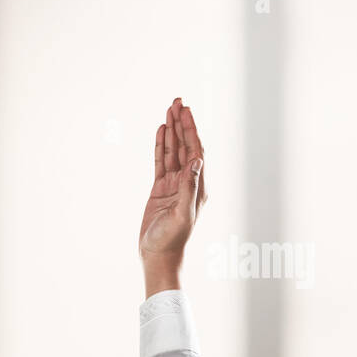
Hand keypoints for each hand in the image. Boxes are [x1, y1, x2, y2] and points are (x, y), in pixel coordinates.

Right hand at [138, 98, 206, 290]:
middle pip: (185, 145)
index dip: (191, 130)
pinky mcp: (160, 189)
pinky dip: (161, 146)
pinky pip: (161, 162)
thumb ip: (189, 187)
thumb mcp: (183, 214)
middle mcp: (188, 181)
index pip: (195, 151)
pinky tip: (160, 131)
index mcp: (198, 185)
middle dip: (182, 123)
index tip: (186, 112)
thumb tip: (196, 161)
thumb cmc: (172, 239)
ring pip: (172, 151)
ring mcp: (173, 184)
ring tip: (169, 110)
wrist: (158, 255)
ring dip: (171, 130)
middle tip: (177, 102)